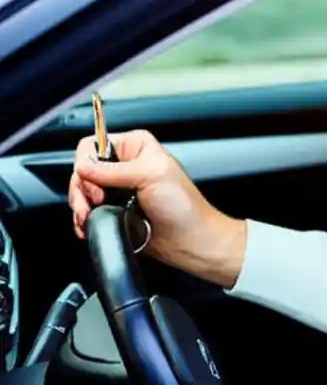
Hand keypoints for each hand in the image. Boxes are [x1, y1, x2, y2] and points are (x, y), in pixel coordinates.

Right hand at [68, 130, 245, 287]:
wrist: (188, 239)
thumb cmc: (183, 206)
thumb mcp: (151, 176)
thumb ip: (114, 170)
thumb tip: (83, 166)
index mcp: (136, 147)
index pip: (93, 145)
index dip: (87, 164)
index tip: (97, 184)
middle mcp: (124, 165)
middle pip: (82, 170)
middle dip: (82, 189)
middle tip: (97, 202)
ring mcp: (117, 189)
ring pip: (81, 191)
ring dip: (81, 206)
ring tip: (89, 216)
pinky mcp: (114, 209)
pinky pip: (87, 210)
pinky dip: (84, 218)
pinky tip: (88, 225)